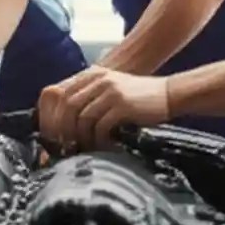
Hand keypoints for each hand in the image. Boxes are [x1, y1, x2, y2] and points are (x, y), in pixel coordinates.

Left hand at [37, 66, 170, 150]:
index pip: (62, 95)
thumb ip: (90, 97)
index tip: (57, 135)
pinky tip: (105, 146)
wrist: (168, 94)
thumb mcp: (111, 89)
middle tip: (68, 146)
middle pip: (68, 106)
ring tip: (87, 149)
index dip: (55, 117)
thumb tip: (67, 124)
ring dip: (82, 137)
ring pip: (83, 117)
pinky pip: (101, 125)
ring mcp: (111, 91)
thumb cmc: (138, 97)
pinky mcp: (122, 105)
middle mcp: (99, 80)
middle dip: (65, 130)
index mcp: (92, 75)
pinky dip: (99, 139)